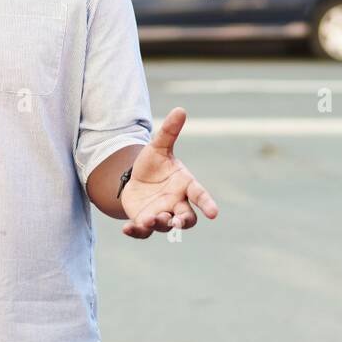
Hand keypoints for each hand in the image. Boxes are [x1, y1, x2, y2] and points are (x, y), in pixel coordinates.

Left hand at [119, 107, 219, 238]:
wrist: (136, 179)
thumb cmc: (154, 164)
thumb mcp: (158, 146)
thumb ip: (169, 131)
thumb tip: (180, 109)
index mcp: (185, 185)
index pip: (200, 195)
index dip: (207, 204)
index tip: (214, 213)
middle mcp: (176, 203)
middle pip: (186, 218)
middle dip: (182, 222)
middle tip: (176, 222)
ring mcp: (161, 214)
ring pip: (165, 225)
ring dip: (159, 224)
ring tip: (149, 219)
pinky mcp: (145, 221)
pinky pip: (144, 232)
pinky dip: (137, 232)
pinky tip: (126, 229)